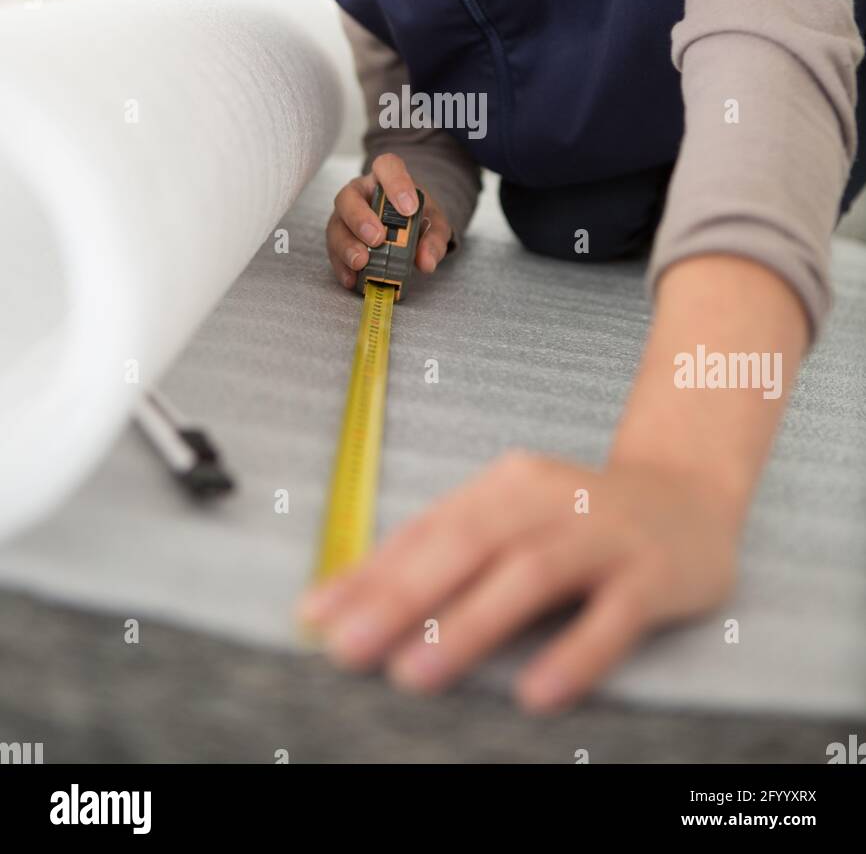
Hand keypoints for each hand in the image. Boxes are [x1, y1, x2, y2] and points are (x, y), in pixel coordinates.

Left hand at [297, 453, 738, 710]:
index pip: (428, 530)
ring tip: (417, 672)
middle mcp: (550, 501)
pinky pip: (614, 617)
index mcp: (506, 485)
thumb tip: (337, 599)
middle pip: (468, 544)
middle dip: (402, 597)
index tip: (315, 618)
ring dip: (470, 623)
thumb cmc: (577, 518)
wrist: (690, 496)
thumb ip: (435, 552)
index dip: (369, 573)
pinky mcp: (656, 575)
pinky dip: (574, 652)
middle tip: (348, 648)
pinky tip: (536, 692)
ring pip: (532, 573)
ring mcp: (605, 534)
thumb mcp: (508, 519)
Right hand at [326, 151, 453, 290]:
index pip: (387, 167)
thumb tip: (426, 261)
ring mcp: (344, 214)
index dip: (396, 183)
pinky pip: (333, 250)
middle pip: (350, 196)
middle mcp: (359, 192)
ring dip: (347, 244)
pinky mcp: (337, 238)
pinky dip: (341, 265)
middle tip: (377, 239)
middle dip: (361, 218)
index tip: (409, 208)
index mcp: (386, 177)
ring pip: (336, 224)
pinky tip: (352, 278)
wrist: (406, 227)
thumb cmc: (416, 217)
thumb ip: (434, 239)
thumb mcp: (434, 224)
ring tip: (361, 262)